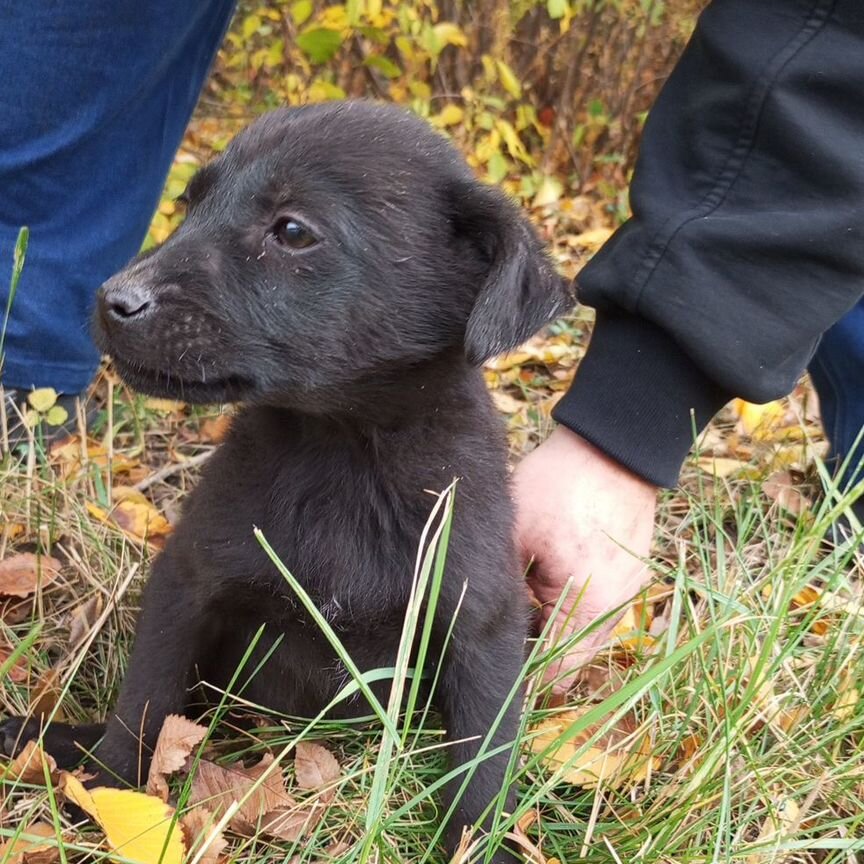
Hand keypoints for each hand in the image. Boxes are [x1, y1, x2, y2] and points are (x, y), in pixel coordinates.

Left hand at [513, 426, 657, 692]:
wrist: (612, 446)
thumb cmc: (557, 486)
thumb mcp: (515, 536)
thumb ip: (504, 590)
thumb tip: (485, 625)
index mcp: (587, 607)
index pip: (555, 671)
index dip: (525, 678)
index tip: (496, 669)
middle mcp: (616, 609)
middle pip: (573, 655)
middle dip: (538, 651)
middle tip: (502, 634)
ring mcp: (629, 591)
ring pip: (586, 632)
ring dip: (555, 627)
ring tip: (523, 604)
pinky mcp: (632, 573)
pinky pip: (599, 607)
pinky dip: (574, 607)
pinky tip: (547, 584)